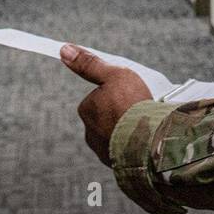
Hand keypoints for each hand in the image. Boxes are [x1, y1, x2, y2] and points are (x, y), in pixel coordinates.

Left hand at [61, 44, 152, 165]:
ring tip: (143, 125)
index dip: (116, 94)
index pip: (98, 97)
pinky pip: (122, 151)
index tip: (130, 96)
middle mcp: (90, 132)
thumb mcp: (114, 74)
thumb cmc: (132, 104)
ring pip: (114, 134)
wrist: (150, 140)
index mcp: (86, 109)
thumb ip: (89, 64)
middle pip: (105, 117)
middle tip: (138, 110)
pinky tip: (143, 140)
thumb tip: (64, 50)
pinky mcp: (115, 164)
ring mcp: (102, 150)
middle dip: (119, 114)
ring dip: (125, 131)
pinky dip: (131, 145)